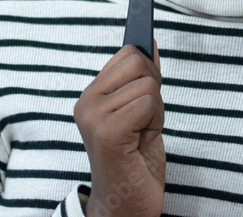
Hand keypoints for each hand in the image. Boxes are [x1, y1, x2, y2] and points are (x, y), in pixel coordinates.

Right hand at [74, 40, 165, 216]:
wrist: (127, 204)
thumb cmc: (136, 160)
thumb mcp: (143, 111)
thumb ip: (143, 78)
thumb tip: (151, 43)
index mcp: (92, 95)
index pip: (129, 53)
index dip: (148, 74)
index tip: (145, 102)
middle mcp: (87, 103)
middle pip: (139, 62)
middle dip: (154, 90)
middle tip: (144, 122)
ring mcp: (93, 116)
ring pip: (148, 86)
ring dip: (156, 113)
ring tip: (140, 136)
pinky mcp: (106, 131)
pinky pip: (148, 104)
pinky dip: (155, 123)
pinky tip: (140, 143)